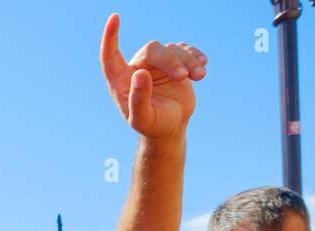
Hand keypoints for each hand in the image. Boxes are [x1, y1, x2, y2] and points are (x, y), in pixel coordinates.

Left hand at [100, 13, 204, 138]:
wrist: (170, 128)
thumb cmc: (152, 125)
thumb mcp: (143, 119)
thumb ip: (138, 99)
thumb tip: (139, 74)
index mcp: (121, 81)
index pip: (110, 56)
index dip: (111, 37)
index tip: (115, 18)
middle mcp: (137, 68)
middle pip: (153, 50)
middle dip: (170, 61)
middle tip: (183, 77)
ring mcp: (157, 63)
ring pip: (172, 49)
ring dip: (188, 61)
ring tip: (200, 76)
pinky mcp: (175, 62)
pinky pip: (185, 50)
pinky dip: (195, 56)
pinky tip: (203, 66)